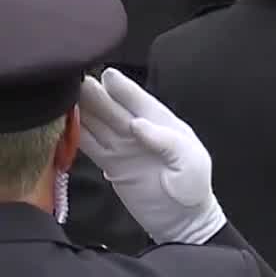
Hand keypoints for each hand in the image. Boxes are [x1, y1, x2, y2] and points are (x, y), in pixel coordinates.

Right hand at [78, 69, 225, 244]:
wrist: (182, 219)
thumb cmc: (193, 187)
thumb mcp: (189, 161)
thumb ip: (166, 140)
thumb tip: (137, 124)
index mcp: (163, 124)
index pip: (140, 102)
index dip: (124, 89)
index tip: (108, 75)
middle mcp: (140, 131)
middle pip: (113, 110)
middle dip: (95, 95)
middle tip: (75, 80)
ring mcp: (124, 147)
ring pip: (98, 125)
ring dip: (81, 112)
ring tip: (62, 98)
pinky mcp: (111, 165)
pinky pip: (91, 147)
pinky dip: (76, 136)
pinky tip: (62, 126)